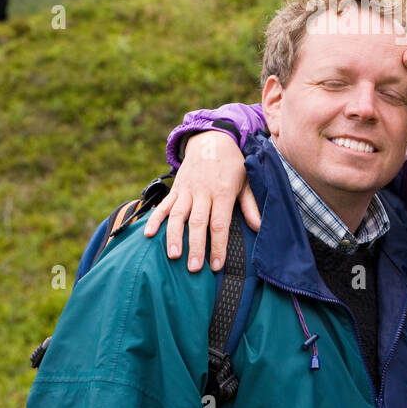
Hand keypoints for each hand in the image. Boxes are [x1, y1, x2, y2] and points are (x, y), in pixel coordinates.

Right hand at [146, 130, 260, 271]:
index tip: (216, 265)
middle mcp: (203, 192)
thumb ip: (250, 205)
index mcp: (222, 192)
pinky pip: (163, 205)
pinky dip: (155, 218)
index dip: (218, 245)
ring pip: (178, 215)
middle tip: (194, 268)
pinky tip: (148, 234)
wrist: (212, 139)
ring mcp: (187, 190)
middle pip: (198, 222)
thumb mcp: (246, 181)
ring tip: (172, 255)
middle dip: (195, 246)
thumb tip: (258, 226)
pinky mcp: (176, 188)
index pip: (219, 223)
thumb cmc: (232, 164)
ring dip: (173, 236)